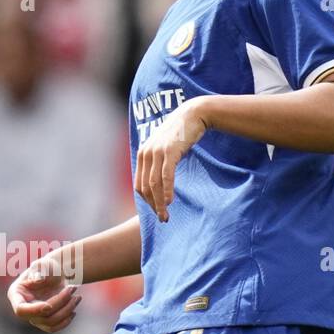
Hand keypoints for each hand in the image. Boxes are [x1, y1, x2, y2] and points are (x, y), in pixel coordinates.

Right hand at [7, 257, 80, 332]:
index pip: (20, 310)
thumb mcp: (43, 265)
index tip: (49, 305)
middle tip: (73, 287)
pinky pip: (54, 328)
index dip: (35, 310)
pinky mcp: (44, 321)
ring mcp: (33, 316)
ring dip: (66, 311)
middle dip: (60, 303)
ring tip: (77, 296)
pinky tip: (74, 310)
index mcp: (16, 294)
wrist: (57, 273)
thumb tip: (38, 279)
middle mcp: (23, 308)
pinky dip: (65, 321)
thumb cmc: (48, 267)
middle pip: (40, 316)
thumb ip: (39, 269)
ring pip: (49, 323)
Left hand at [134, 97, 210, 221]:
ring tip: (166, 215)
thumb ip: (158, 163)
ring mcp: (157, 152)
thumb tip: (159, 183)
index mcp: (142, 154)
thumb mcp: (164, 149)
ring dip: (159, 203)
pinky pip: (166, 176)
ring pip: (154, 185)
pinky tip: (170, 202)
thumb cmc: (181, 134)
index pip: (140, 185)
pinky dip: (167, 191)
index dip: (147, 201)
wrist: (193, 114)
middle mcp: (146, 153)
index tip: (156, 211)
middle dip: (152, 206)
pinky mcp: (169, 151)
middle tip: (162, 218)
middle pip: (145, 187)